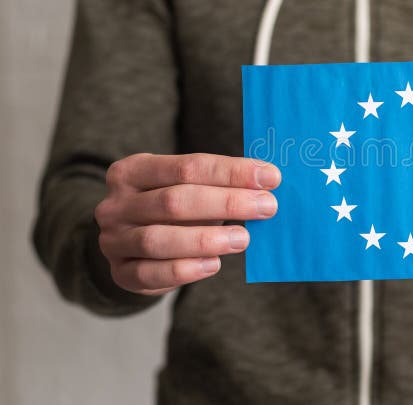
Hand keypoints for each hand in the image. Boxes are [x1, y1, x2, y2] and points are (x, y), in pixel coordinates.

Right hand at [95, 153, 280, 294]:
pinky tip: (214, 264)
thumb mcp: (188, 188)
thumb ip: (219, 184)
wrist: (135, 245)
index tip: (270, 178)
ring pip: (158, 239)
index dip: (231, 172)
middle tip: (267, 207)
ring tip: (243, 238)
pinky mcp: (121, 273)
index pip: (187, 166)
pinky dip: (185, 270)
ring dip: (206, 239)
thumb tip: (268, 183)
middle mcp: (116, 204)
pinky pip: (151, 274)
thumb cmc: (174, 209)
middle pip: (174, 200)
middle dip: (227, 203)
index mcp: (133, 171)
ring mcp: (114, 240)